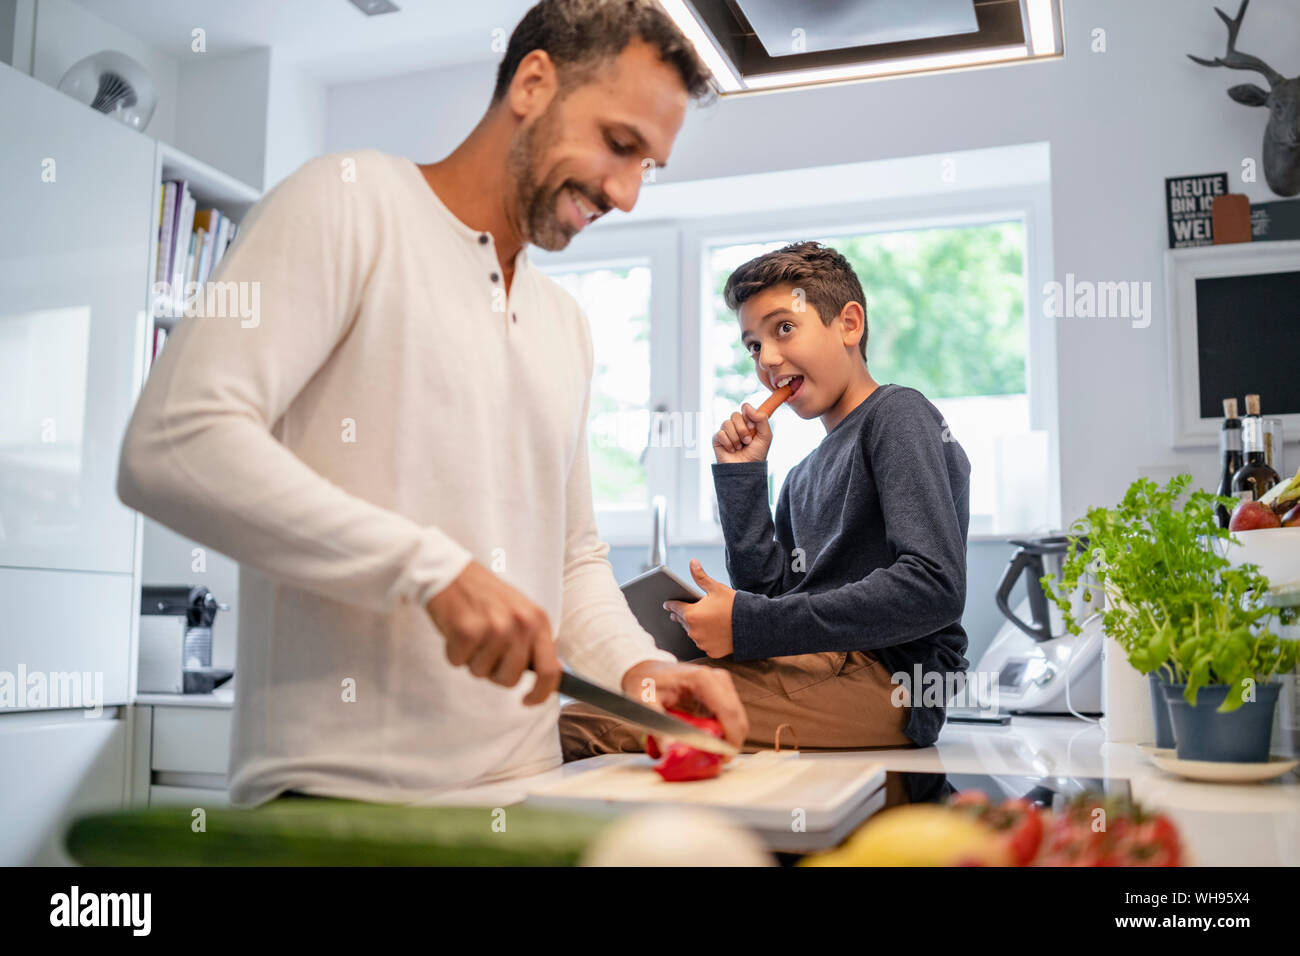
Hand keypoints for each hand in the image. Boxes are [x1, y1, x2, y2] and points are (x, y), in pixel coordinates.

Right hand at [424, 560, 562, 705]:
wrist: (450, 572)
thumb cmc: (484, 597)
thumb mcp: (519, 613)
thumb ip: (531, 642)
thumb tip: (543, 678)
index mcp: (538, 621)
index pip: (550, 670)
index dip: (540, 693)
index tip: (528, 701)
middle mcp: (520, 624)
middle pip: (511, 679)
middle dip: (494, 672)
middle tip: (485, 649)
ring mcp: (495, 627)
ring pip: (482, 673)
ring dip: (472, 660)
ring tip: (471, 633)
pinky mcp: (467, 629)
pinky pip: (458, 662)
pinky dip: (453, 652)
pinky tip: (455, 629)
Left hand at [620, 657, 748, 756]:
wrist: (646, 670)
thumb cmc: (645, 683)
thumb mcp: (645, 704)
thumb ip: (658, 728)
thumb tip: (669, 751)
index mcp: (702, 679)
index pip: (728, 711)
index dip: (731, 737)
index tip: (723, 758)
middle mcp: (717, 679)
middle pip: (737, 716)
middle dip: (731, 742)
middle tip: (716, 761)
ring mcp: (721, 684)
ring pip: (737, 717)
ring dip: (729, 737)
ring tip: (711, 753)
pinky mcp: (721, 691)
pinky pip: (731, 716)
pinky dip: (725, 731)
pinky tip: (710, 740)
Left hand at [663, 559, 736, 658]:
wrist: (753, 625)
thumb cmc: (734, 605)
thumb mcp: (716, 588)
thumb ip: (700, 577)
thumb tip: (692, 561)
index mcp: (691, 614)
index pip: (674, 607)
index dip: (671, 604)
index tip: (667, 604)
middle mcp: (693, 631)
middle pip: (683, 621)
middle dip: (683, 615)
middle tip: (682, 612)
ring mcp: (702, 643)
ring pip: (693, 633)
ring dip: (695, 627)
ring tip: (701, 620)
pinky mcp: (711, 652)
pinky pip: (704, 643)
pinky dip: (706, 638)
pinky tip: (712, 632)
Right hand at [713, 402, 772, 463]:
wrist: (746, 469)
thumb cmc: (757, 454)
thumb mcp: (766, 436)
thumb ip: (761, 418)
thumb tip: (746, 406)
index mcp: (748, 422)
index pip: (745, 408)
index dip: (748, 416)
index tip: (753, 427)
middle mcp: (736, 425)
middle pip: (735, 415)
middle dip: (742, 429)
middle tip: (747, 441)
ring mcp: (726, 432)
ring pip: (726, 423)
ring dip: (736, 438)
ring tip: (740, 447)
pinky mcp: (717, 439)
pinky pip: (720, 433)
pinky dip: (728, 443)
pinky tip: (732, 450)